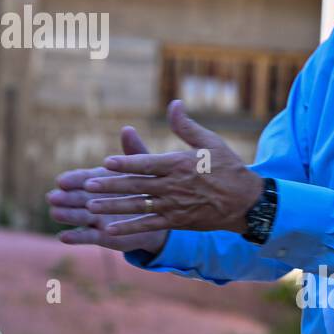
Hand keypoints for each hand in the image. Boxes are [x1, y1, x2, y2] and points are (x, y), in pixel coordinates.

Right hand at [47, 126, 168, 254]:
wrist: (157, 216)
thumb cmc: (147, 186)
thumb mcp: (143, 169)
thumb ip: (133, 152)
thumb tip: (128, 129)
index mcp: (101, 180)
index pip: (84, 178)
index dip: (73, 180)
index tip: (61, 181)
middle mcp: (95, 198)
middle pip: (78, 197)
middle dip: (66, 197)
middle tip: (52, 197)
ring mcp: (97, 217)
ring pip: (79, 216)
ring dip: (67, 215)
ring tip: (54, 213)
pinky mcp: (102, 236)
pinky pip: (88, 237)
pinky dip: (76, 237)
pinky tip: (62, 237)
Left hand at [83, 100, 263, 237]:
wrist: (246, 202)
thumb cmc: (228, 167)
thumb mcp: (210, 142)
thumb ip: (186, 126)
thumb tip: (174, 103)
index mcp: (179, 164)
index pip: (147, 164)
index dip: (125, 163)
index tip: (106, 162)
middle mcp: (173, 186)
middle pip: (136, 185)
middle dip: (110, 186)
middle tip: (87, 185)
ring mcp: (173, 206)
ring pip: (138, 206)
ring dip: (113, 207)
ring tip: (90, 207)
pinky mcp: (176, 221)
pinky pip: (149, 225)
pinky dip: (129, 228)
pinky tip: (109, 230)